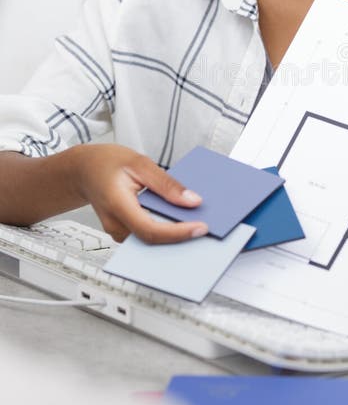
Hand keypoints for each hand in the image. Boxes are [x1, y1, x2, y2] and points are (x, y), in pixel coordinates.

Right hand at [70, 143, 207, 242]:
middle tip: (207, 230)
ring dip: (174, 236)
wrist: (83, 170)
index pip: (150, 230)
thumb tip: (192, 201)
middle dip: (181, 238)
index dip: (177, 234)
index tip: (200, 228)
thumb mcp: (139, 162)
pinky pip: (147, 236)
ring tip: (197, 224)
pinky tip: (180, 221)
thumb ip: (167, 183)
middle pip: (152, 241)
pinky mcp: (124, 231)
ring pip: (150, 242)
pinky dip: (165, 230)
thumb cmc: (107, 163)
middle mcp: (115, 224)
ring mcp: (118, 231)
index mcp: (117, 204)